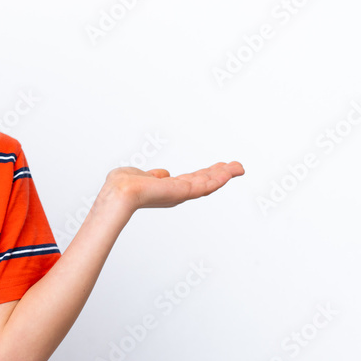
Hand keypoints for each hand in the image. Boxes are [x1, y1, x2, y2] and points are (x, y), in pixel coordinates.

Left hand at [106, 161, 244, 211]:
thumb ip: (152, 176)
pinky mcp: (183, 193)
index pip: (190, 180)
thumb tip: (163, 174)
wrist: (120, 192)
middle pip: (203, 182)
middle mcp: (175, 193)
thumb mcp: (139, 175)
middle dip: (220, 174)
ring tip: (239, 167)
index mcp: (166, 188)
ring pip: (208, 183)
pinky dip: (219, 178)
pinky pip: (205, 185)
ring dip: (224, 175)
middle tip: (237, 166)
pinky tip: (229, 172)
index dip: (205, 174)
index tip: (218, 168)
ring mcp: (180, 194)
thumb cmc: (122, 184)